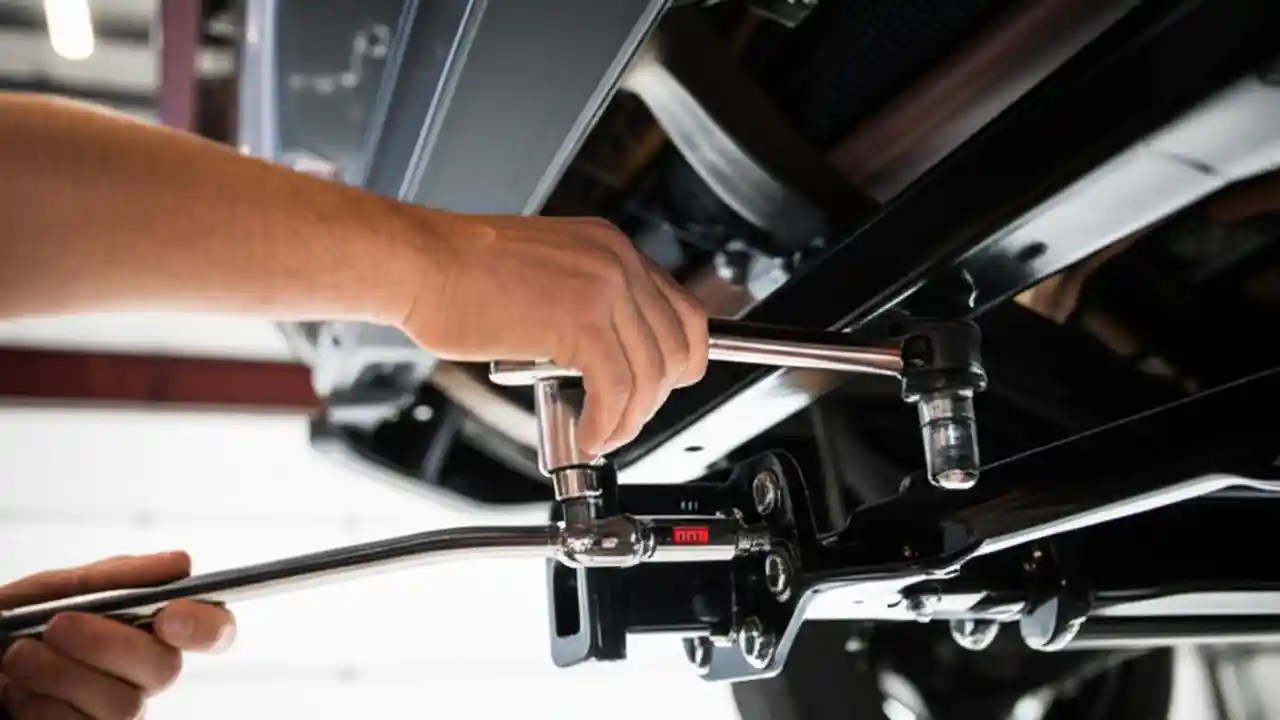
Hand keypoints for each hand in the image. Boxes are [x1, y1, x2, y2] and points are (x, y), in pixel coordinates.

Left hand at [0, 552, 235, 719]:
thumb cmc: (9, 626)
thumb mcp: (55, 591)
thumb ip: (117, 579)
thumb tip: (181, 563)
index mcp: (150, 628)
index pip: (212, 630)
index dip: (207, 626)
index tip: (171, 617)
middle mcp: (141, 673)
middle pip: (164, 669)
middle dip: (108, 645)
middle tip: (57, 626)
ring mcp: (112, 712)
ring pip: (123, 706)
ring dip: (62, 676)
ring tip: (17, 655)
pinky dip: (40, 708)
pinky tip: (16, 692)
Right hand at [406, 214, 708, 454]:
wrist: (420, 263)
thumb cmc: (460, 272)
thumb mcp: (545, 273)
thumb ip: (585, 300)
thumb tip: (603, 349)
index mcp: (611, 248)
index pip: (683, 311)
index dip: (677, 362)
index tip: (656, 389)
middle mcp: (617, 262)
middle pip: (677, 346)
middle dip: (655, 398)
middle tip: (624, 419)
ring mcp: (603, 289)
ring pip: (650, 374)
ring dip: (630, 419)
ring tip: (602, 434)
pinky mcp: (579, 322)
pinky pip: (616, 390)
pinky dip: (607, 424)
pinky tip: (589, 435)